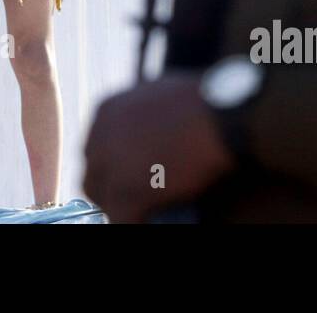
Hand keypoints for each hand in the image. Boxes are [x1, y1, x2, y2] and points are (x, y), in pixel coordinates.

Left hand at [83, 74, 234, 222]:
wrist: (222, 113)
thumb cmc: (203, 100)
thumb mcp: (158, 92)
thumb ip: (140, 113)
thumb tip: (144, 131)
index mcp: (107, 111)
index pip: (96, 149)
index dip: (112, 167)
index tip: (129, 177)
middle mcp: (101, 136)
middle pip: (93, 174)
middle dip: (112, 189)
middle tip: (137, 199)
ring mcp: (112, 166)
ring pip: (104, 200)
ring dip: (122, 208)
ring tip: (145, 213)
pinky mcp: (128, 193)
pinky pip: (122, 220)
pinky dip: (135, 224)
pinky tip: (148, 223)